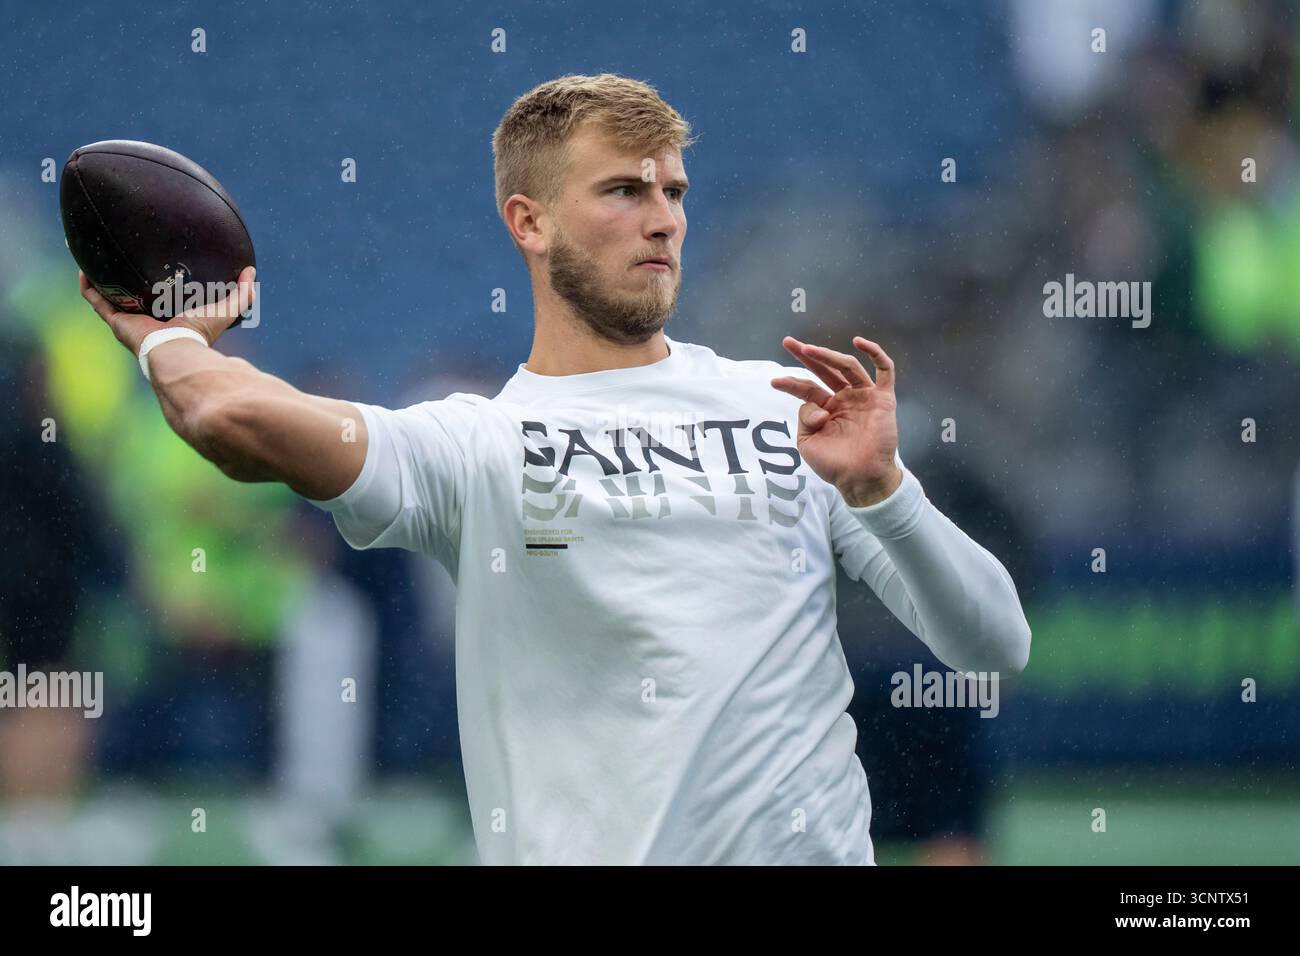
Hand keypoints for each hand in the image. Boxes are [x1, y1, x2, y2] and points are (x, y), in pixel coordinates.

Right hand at [79, 266, 255, 355]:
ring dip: (103, 281)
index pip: (163, 301)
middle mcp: (148, 321)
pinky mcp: (116, 322)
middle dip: (128, 282)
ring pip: (111, 298)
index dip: (159, 287)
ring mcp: (130, 321)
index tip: (157, 267)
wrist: (177, 351)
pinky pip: (96, 301)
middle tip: (124, 258)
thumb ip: (242, 294)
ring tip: (98, 258)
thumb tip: (251, 272)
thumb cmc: (202, 333)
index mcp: (171, 319)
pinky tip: (84, 268)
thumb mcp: (226, 309)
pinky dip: (89, 286)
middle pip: (135, 299)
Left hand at [770, 335, 902, 506]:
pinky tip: (859, 342)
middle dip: (808, 356)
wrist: (860, 479)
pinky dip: (875, 353)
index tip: (774, 382)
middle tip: (788, 342)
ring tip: (808, 349)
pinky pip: (885, 370)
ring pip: (847, 367)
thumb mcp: (807, 442)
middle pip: (825, 370)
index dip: (791, 383)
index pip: (807, 388)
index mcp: (826, 408)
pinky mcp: (883, 399)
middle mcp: (845, 399)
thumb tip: (819, 406)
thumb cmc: (834, 464)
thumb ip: (805, 418)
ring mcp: (864, 397)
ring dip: (828, 356)